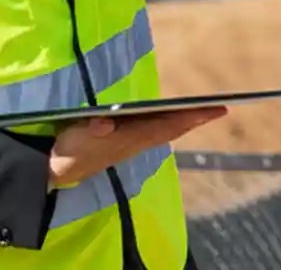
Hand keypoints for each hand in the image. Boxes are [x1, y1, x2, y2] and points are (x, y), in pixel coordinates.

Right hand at [47, 106, 226, 188]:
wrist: (59, 172)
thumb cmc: (72, 149)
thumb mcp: (77, 137)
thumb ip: (90, 129)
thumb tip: (103, 124)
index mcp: (130, 138)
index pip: (166, 125)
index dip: (189, 116)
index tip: (212, 110)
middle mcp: (137, 141)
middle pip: (172, 128)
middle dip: (195, 118)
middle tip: (220, 109)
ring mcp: (134, 144)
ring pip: (167, 130)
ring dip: (186, 121)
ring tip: (205, 112)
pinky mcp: (128, 144)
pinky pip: (158, 132)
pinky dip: (172, 124)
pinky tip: (178, 120)